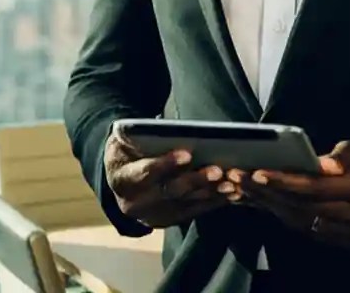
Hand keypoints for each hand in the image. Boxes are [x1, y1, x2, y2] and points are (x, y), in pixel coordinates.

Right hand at [103, 129, 236, 228]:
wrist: (119, 180)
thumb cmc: (127, 151)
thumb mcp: (125, 141)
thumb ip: (140, 137)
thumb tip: (169, 129)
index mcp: (123, 178)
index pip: (145, 172)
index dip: (166, 164)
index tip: (187, 154)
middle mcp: (135, 203)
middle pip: (170, 191)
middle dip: (195, 180)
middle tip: (217, 170)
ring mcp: (152, 215)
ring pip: (185, 203)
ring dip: (209, 193)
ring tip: (230, 183)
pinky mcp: (167, 220)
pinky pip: (193, 212)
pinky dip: (212, 202)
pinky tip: (230, 193)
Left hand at [234, 141, 349, 248]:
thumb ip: (342, 156)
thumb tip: (319, 164)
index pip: (316, 188)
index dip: (285, 182)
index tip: (258, 172)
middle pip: (304, 208)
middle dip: (269, 195)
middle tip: (239, 180)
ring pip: (304, 223)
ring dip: (272, 209)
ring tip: (245, 192)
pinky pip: (312, 232)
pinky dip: (287, 219)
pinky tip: (268, 206)